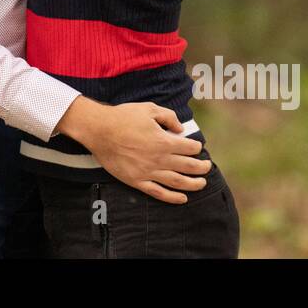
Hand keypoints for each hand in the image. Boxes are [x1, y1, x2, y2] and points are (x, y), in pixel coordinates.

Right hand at [55, 97, 212, 203]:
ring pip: (177, 182)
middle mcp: (159, 159)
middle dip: (201, 168)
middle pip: (188, 167)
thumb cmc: (123, 117)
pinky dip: (173, 198)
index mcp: (163, 141)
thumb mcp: (149, 108)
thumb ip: (169, 116)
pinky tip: (183, 199)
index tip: (197, 147)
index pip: (190, 148)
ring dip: (193, 184)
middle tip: (207, 167)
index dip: (197, 148)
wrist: (99, 130)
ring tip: (202, 184)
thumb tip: (180, 129)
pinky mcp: (137, 181)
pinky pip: (158, 192)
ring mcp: (148, 172)